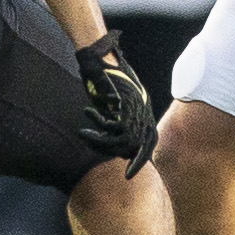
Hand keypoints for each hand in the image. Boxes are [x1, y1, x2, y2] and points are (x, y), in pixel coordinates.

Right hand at [77, 31, 159, 176]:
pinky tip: (84, 125)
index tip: (131, 173)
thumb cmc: (104, 80)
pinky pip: (112, 129)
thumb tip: (121, 151)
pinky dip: (97, 132)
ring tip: (83, 136)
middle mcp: (143, 110)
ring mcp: (135, 106)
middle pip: (144, 144)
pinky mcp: (124, 103)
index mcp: (143, 110)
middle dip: (135, 161)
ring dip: (101, 144)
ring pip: (124, 141)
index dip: (143, 157)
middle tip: (126, 175)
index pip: (151, 140)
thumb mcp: (115, 104)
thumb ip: (120, 123)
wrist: (100, 59)